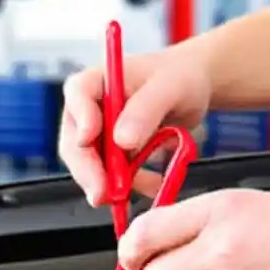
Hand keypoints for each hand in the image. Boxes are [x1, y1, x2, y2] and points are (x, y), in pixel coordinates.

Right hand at [58, 48, 211, 204]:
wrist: (193, 88)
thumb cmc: (180, 76)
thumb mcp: (170, 88)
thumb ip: (146, 110)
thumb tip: (123, 141)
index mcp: (97, 81)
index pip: (77, 95)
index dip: (81, 119)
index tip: (88, 141)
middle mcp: (90, 108)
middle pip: (75, 141)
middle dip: (89, 170)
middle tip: (104, 193)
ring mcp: (99, 133)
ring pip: (90, 164)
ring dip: (109, 183)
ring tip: (141, 189)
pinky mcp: (111, 153)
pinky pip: (111, 175)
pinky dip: (130, 185)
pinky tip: (151, 185)